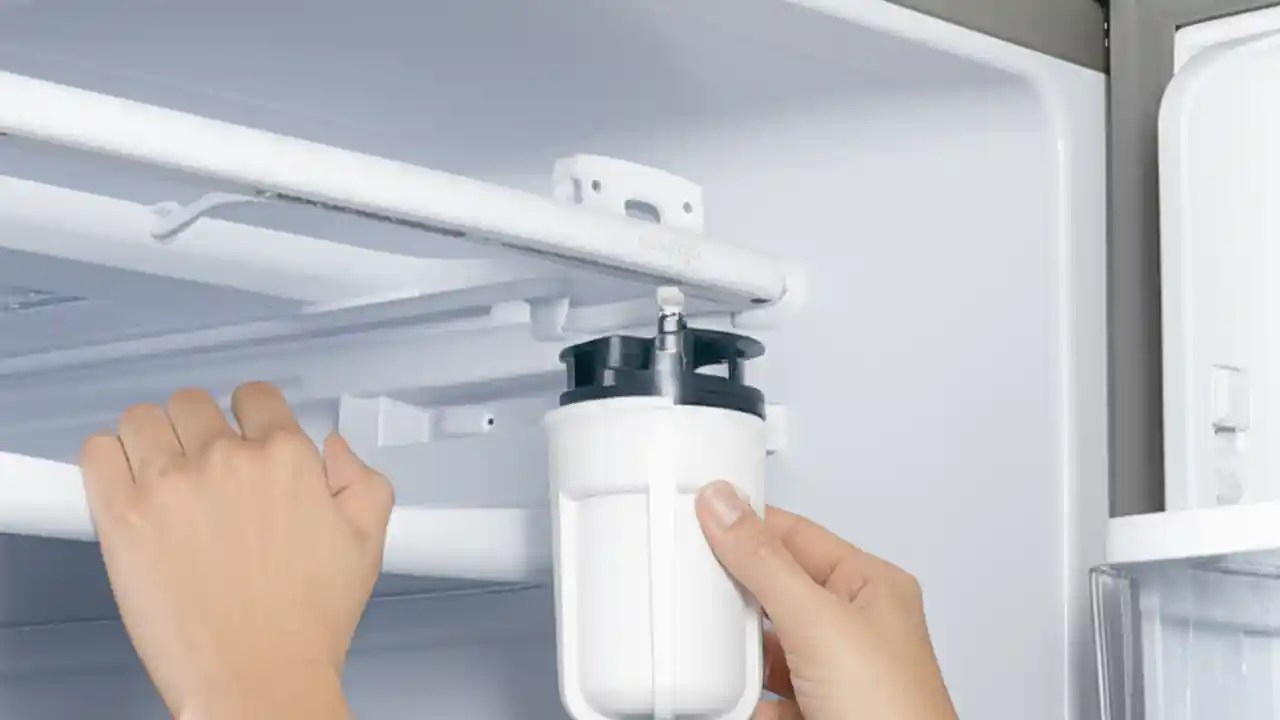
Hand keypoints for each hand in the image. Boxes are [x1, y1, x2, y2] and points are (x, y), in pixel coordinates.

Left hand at [79, 382, 394, 719]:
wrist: (259, 678)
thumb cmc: (308, 623)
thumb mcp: (367, 544)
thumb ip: (363, 481)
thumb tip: (333, 448)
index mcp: (288, 460)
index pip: (255, 396)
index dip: (249, 417)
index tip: (241, 439)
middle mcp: (228, 460)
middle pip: (194, 403)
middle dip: (199, 430)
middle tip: (201, 469)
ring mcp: (171, 485)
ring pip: (143, 419)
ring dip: (151, 440)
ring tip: (159, 477)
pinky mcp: (123, 516)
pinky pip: (98, 452)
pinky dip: (109, 459)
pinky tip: (125, 484)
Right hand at [695, 481, 956, 719]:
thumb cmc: (896, 715)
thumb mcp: (818, 622)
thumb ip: (765, 563)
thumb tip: (727, 508)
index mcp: (871, 587)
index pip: (797, 535)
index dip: (750, 523)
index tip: (701, 514)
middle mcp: (854, 628)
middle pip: (775, 590)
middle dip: (735, 592)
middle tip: (695, 581)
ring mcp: (832, 675)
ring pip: (764, 646)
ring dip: (736, 649)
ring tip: (711, 642)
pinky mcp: (811, 715)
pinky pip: (762, 694)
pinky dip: (741, 695)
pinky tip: (729, 692)